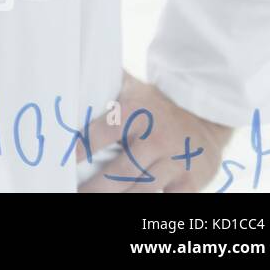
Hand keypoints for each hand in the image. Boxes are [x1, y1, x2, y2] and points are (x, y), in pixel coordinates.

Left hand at [76, 69, 235, 191]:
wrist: (205, 119)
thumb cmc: (155, 107)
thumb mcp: (133, 89)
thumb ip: (107, 80)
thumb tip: (75, 63)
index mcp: (135, 114)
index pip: (103, 132)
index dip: (82, 147)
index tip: (65, 161)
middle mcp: (156, 138)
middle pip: (122, 170)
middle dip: (97, 187)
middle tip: (74, 193)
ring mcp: (176, 162)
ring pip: (144, 189)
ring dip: (120, 199)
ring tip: (94, 203)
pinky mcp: (191, 182)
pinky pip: (169, 200)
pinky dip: (150, 204)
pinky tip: (131, 205)